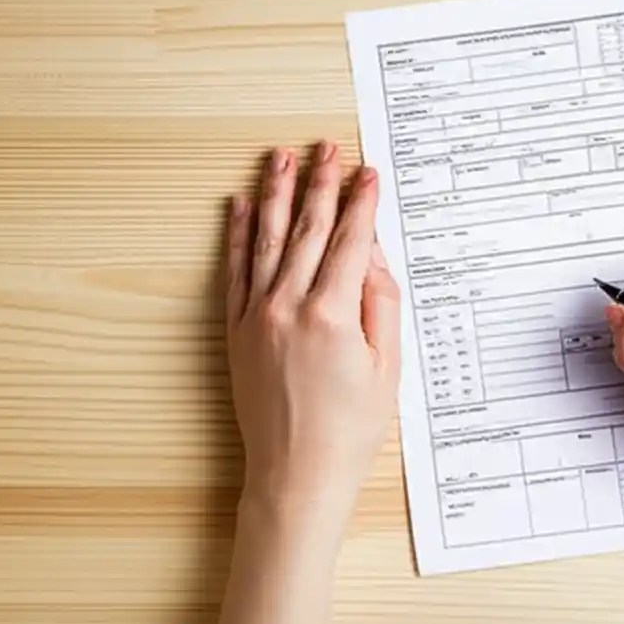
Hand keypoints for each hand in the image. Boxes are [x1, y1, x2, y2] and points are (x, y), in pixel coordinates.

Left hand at [223, 141, 399, 526]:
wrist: (297, 475)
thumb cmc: (350, 430)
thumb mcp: (387, 367)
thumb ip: (381, 305)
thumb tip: (375, 257)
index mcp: (333, 315)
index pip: (352, 242)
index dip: (362, 203)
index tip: (368, 171)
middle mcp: (290, 307)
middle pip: (309, 230)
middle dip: (321, 184)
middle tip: (325, 147)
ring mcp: (258, 318)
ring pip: (269, 241)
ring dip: (277, 195)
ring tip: (281, 158)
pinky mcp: (237, 333)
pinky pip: (236, 272)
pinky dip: (239, 236)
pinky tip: (242, 207)